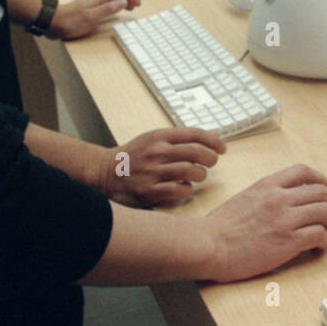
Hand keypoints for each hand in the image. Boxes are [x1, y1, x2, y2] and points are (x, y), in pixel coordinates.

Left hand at [50, 0, 140, 39]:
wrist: (52, 22)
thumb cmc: (70, 21)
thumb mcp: (91, 16)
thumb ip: (108, 8)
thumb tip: (123, 1)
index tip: (138, 2)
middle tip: (136, 5)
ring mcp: (90, 3)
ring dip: (121, 1)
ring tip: (129, 8)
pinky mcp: (86, 9)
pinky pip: (105, 3)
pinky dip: (113, 5)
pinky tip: (113, 11)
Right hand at [98, 128, 225, 207]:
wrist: (104, 172)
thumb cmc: (134, 156)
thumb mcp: (152, 139)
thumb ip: (175, 139)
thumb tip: (207, 142)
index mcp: (159, 136)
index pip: (195, 134)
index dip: (214, 140)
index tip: (222, 148)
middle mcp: (157, 152)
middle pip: (197, 152)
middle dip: (211, 158)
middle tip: (212, 162)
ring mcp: (152, 172)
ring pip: (191, 172)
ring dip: (201, 174)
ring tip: (199, 175)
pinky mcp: (148, 192)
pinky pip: (179, 190)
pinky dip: (187, 189)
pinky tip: (185, 188)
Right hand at [202, 165, 326, 282]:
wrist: (209, 245)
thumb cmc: (220, 227)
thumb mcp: (245, 198)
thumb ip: (267, 195)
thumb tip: (286, 202)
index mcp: (268, 185)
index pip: (304, 172)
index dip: (323, 179)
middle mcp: (280, 197)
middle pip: (323, 192)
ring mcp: (284, 219)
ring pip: (326, 212)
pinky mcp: (287, 241)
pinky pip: (318, 234)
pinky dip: (325, 240)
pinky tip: (320, 246)